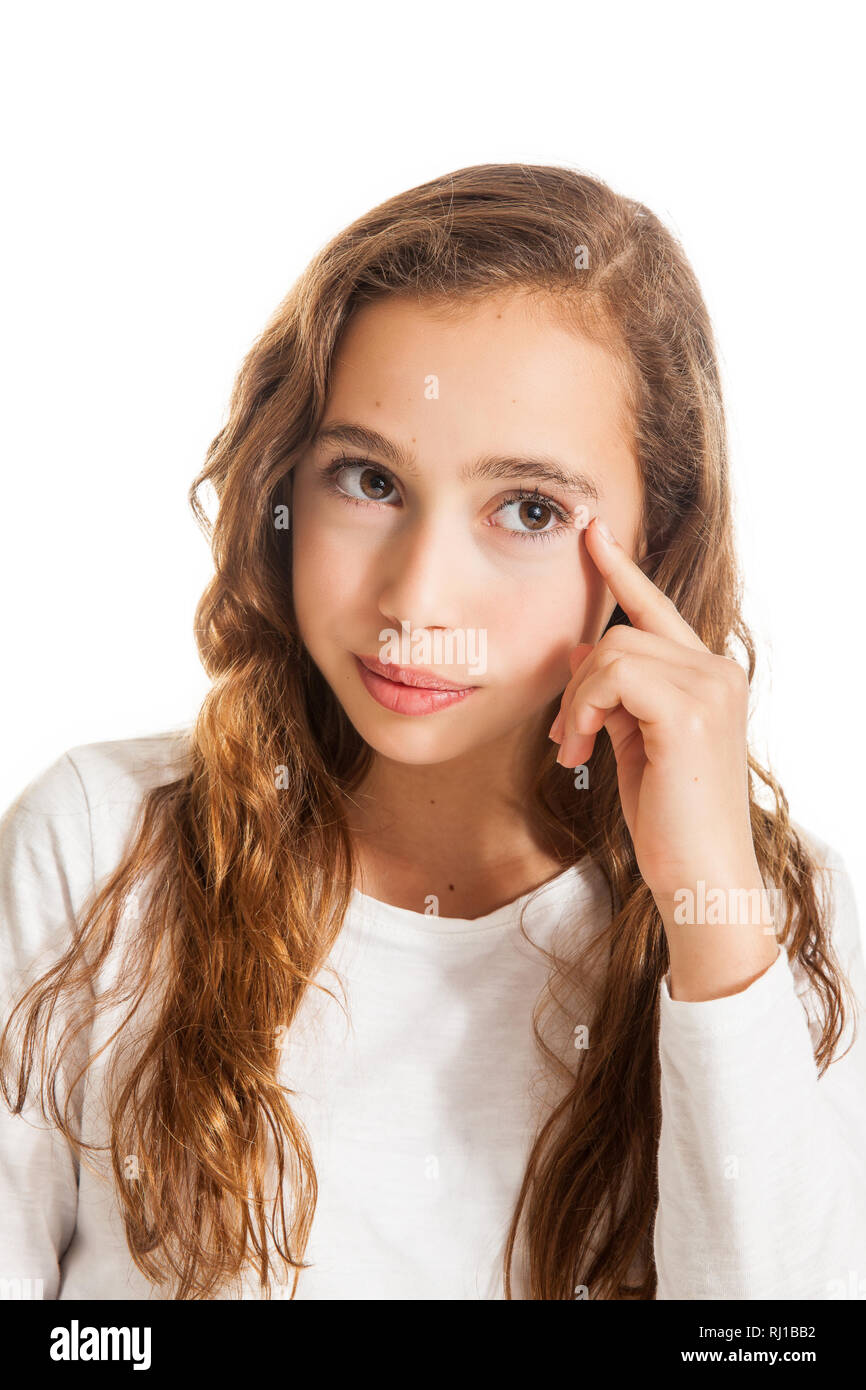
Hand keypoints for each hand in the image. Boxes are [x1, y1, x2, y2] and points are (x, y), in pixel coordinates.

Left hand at [549, 516, 776, 999]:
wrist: (699, 876)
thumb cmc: (670, 820)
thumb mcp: (633, 743)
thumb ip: (616, 694)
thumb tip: (580, 650)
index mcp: (709, 677)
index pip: (657, 611)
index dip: (622, 572)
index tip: (593, 534)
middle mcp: (717, 671)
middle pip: (622, 633)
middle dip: (579, 683)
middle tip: (567, 739)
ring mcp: (708, 686)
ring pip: (611, 653)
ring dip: (577, 703)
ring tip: (576, 751)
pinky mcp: (690, 708)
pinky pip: (610, 675)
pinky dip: (583, 710)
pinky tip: (581, 752)